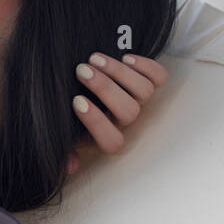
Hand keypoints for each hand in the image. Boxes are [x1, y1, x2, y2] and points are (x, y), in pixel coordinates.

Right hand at [65, 52, 168, 174]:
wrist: (84, 88)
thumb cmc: (70, 117)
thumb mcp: (64, 135)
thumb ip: (64, 151)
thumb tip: (70, 166)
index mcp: (104, 137)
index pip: (111, 140)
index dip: (97, 121)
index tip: (77, 101)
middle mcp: (125, 120)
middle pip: (128, 111)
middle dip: (105, 88)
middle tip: (82, 70)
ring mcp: (138, 101)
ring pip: (143, 91)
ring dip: (119, 72)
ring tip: (95, 58)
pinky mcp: (148, 82)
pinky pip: (159, 77)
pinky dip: (146, 65)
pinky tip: (125, 57)